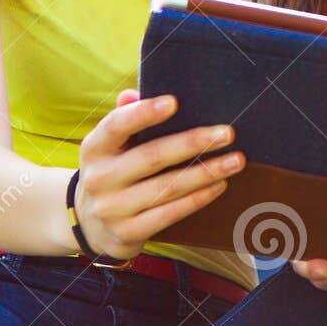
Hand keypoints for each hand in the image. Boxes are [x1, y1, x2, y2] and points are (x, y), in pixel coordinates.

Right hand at [73, 89, 244, 259]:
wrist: (90, 225)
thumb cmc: (114, 171)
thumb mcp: (110, 145)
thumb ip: (124, 117)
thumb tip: (135, 92)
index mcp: (95, 149)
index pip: (116, 126)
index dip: (143, 113)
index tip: (174, 102)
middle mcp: (99, 179)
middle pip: (152, 157)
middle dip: (193, 143)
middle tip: (227, 133)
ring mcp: (112, 209)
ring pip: (167, 187)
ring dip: (206, 173)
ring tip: (236, 161)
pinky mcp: (127, 233)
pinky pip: (170, 214)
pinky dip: (198, 198)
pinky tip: (219, 185)